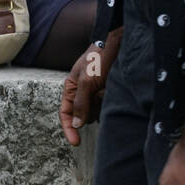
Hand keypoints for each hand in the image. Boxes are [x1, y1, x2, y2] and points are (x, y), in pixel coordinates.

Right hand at [59, 29, 121, 144]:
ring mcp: (96, 91)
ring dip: (102, 108)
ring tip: (107, 92)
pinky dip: (110, 102)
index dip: (68, 129)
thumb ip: (80, 103)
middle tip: (99, 110)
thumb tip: (76, 124)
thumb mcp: (87, 81)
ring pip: (97, 110)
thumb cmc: (99, 58)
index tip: (76, 142)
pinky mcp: (108, 90)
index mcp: (71, 88)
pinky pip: (108, 104)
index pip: (65, 113)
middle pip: (81, 114)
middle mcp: (82, 91)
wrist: (119, 42)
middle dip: (89, 116)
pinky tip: (114, 92)